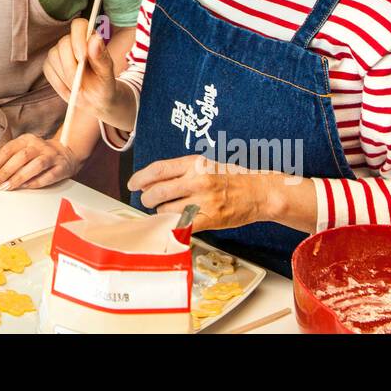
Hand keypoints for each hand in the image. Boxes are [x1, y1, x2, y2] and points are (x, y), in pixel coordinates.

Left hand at [0, 133, 80, 190]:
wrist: (66, 152)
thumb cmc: (39, 154)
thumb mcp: (24, 150)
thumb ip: (10, 159)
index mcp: (26, 139)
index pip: (7, 150)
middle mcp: (39, 145)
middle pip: (20, 157)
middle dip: (5, 171)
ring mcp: (51, 156)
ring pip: (35, 165)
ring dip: (19, 177)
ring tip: (7, 187)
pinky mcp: (61, 167)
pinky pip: (48, 176)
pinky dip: (36, 182)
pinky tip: (25, 187)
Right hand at [42, 17, 129, 128]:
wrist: (94, 100)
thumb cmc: (103, 84)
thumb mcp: (107, 74)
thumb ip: (102, 57)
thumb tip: (95, 39)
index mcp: (89, 38)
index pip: (79, 25)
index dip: (78, 39)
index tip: (82, 58)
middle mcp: (72, 41)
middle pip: (63, 43)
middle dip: (71, 66)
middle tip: (80, 83)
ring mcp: (58, 52)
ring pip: (54, 57)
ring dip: (66, 76)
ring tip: (78, 87)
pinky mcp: (49, 64)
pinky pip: (48, 69)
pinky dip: (59, 83)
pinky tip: (70, 88)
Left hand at [128, 156, 272, 230]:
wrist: (258, 192)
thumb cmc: (230, 177)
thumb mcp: (205, 165)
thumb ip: (180, 172)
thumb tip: (151, 181)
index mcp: (194, 164)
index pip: (158, 169)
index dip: (140, 177)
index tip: (132, 184)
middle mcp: (197, 180)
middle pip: (158, 191)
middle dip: (147, 198)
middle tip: (147, 200)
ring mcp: (204, 201)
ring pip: (167, 210)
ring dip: (161, 212)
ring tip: (165, 210)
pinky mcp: (210, 219)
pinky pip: (183, 226)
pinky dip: (173, 226)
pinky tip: (172, 225)